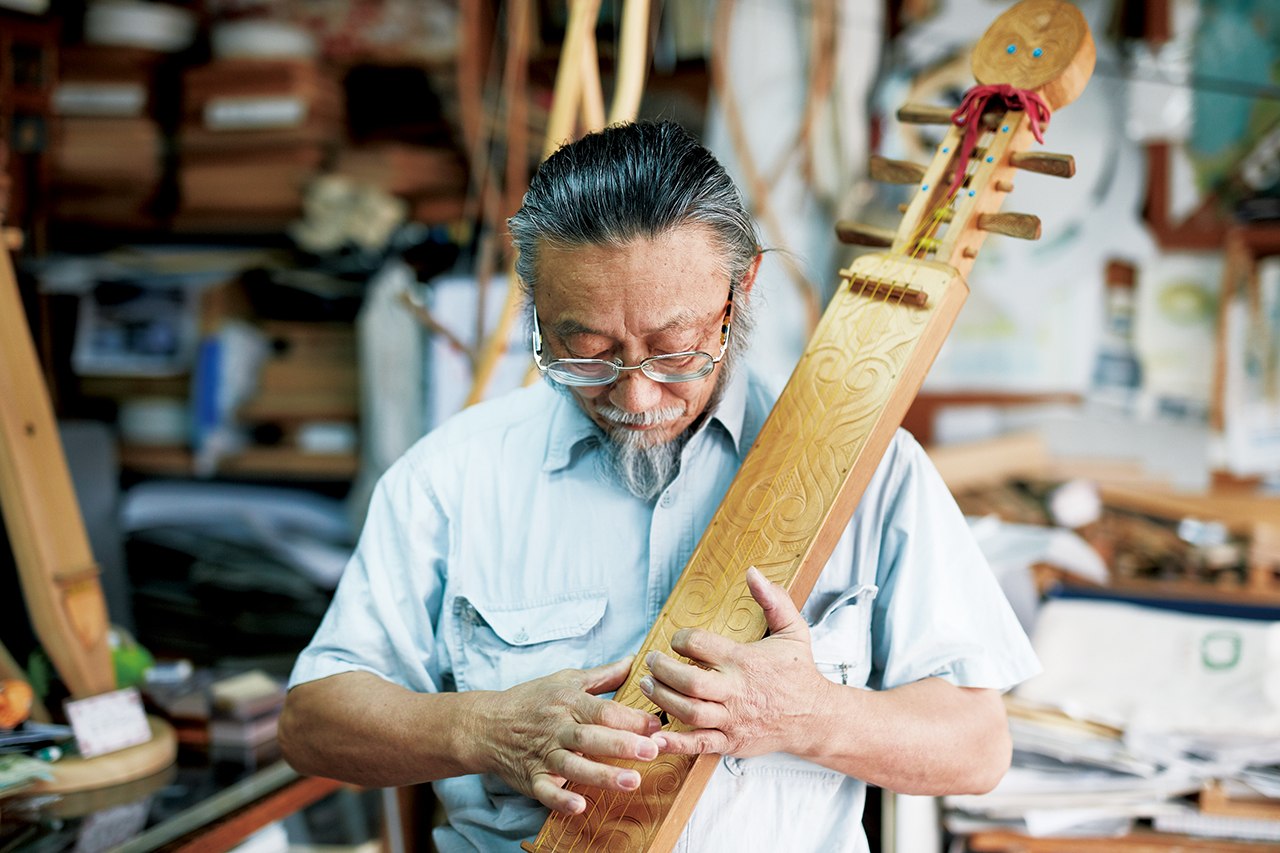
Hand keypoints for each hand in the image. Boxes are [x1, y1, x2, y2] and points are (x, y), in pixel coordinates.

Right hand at [474, 657, 661, 814]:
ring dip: (602, 775)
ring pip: (574, 766)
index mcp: (568, 703)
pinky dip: (560, 799)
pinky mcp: (531, 778)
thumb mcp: (565, 680)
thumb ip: (603, 675)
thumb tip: (634, 661)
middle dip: (622, 744)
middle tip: (652, 750)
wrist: (486, 724)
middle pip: (590, 736)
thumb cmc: (531, 700)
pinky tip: (579, 806)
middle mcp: (557, 728)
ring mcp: (543, 755)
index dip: (630, 718)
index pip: (602, 710)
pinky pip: (546, 791)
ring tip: (631, 782)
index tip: (656, 726)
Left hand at [639, 567, 834, 757]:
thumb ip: (773, 600)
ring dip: (661, 698)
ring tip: (648, 686)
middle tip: (652, 661)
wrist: (816, 717)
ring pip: (688, 711)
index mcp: (745, 661)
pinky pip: (698, 743)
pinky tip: (655, 736)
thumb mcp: (793, 631)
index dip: (681, 639)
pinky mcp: (731, 741)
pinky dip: (675, 742)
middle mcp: (736, 691)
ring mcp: (733, 719)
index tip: (676, 639)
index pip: (700, 644)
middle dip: (662, 669)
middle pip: (688, 681)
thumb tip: (753, 572)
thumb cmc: (799, 673)